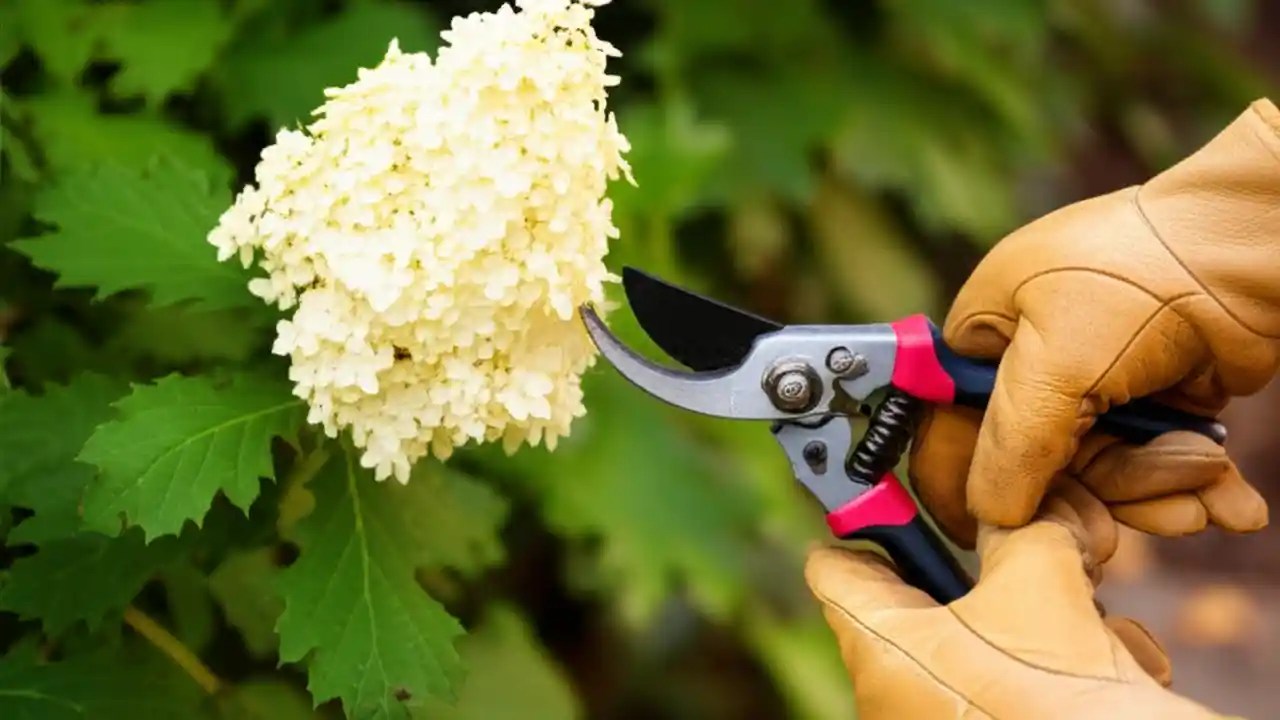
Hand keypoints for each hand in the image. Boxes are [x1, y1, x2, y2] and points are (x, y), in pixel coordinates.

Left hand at [805, 487, 1223, 719]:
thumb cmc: (1062, 698)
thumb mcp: (1040, 578)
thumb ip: (1022, 525)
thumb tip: (1034, 500)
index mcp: (880, 648)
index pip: (833, 568)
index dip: (862, 523)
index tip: (887, 499)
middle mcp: (894, 695)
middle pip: (919, 602)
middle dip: (985, 571)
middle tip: (1026, 548)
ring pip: (984, 642)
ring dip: (1043, 619)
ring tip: (1090, 616)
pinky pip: (1018, 688)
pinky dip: (1068, 669)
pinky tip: (1116, 668)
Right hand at [911, 99, 1279, 545]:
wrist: (1248, 246)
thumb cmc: (1136, 277)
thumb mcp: (1053, 364)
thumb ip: (1010, 448)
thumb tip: (991, 518)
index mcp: (982, 338)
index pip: (948, 430)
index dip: (966, 485)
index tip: (992, 539)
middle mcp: (1030, 365)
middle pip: (1034, 467)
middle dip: (1092, 497)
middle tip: (1123, 526)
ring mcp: (1093, 386)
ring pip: (1101, 476)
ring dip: (1154, 493)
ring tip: (1207, 487)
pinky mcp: (1151, 403)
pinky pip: (1152, 467)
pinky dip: (1189, 486)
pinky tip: (1230, 501)